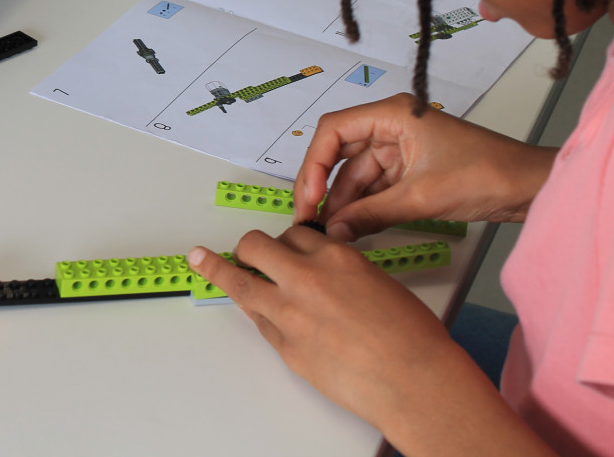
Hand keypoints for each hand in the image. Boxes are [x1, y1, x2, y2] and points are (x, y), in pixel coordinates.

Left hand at [188, 230, 554, 455]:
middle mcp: (306, 278)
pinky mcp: (286, 348)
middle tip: (247, 250)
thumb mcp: (377, 281)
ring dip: (217, 268)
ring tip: (198, 258)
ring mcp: (290, 314)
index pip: (296, 232)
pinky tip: (246, 307)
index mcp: (335, 256)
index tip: (288, 245)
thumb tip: (320, 272)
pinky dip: (253, 312)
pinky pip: (259, 322)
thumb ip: (341, 271)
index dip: (290, 239)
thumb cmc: (410, 334)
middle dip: (251, 246)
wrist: (414, 381)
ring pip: (241, 281)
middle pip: (258, 245)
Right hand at [294, 93, 554, 240]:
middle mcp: (391, 126)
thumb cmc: (486, 175)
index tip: (309, 197)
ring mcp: (400, 149)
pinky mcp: (410, 170)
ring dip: (343, 203)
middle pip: (340, 154)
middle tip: (309, 220)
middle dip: (324, 187)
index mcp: (392, 114)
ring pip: (356, 175)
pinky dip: (363, 208)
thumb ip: (371, 213)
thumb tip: (332, 230)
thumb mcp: (421, 197)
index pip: (333, 131)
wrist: (530, 188)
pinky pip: (375, 188)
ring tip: (328, 232)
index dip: (314, 163)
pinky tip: (350, 228)